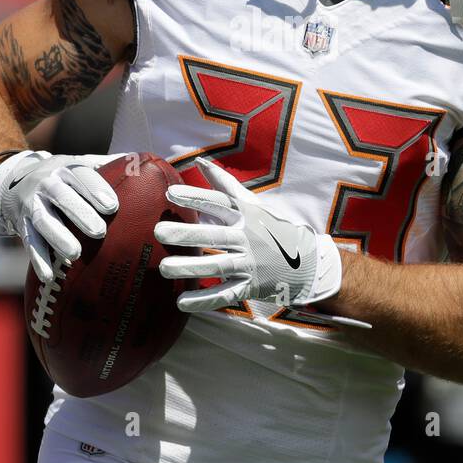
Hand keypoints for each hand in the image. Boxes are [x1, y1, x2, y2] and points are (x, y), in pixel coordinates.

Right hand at [0, 151, 123, 283]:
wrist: (16, 181)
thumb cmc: (63, 177)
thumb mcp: (80, 164)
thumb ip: (108, 165)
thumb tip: (144, 160)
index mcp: (66, 168)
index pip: (81, 176)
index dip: (96, 190)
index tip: (112, 206)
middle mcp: (46, 184)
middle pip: (62, 197)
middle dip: (80, 214)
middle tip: (100, 232)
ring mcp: (32, 204)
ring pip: (43, 220)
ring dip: (58, 237)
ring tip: (76, 253)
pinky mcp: (21, 224)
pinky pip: (29, 242)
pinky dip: (38, 259)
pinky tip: (49, 276)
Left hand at [155, 158, 358, 321]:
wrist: (304, 262)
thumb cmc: (270, 227)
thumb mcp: (251, 204)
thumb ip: (224, 184)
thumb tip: (199, 161)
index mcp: (245, 215)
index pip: (219, 203)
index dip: (195, 196)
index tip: (170, 193)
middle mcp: (248, 238)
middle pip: (214, 235)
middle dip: (186, 234)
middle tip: (158, 232)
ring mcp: (250, 263)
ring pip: (218, 266)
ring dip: (190, 268)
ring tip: (164, 268)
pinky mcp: (250, 287)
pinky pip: (225, 295)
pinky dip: (204, 300)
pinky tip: (180, 302)